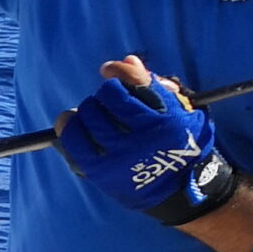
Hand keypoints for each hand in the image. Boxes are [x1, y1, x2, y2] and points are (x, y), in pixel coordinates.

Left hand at [52, 55, 238, 224]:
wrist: (183, 191)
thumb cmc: (181, 144)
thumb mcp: (183, 113)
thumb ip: (157, 87)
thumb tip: (126, 60)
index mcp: (168, 117)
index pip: (135, 81)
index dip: (118, 72)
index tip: (109, 71)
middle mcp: (145, 136)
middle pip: (107, 97)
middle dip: (104, 95)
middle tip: (106, 104)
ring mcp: (121, 155)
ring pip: (89, 116)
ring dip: (86, 110)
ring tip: (88, 114)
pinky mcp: (102, 171)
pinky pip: (74, 142)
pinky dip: (68, 128)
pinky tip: (70, 123)